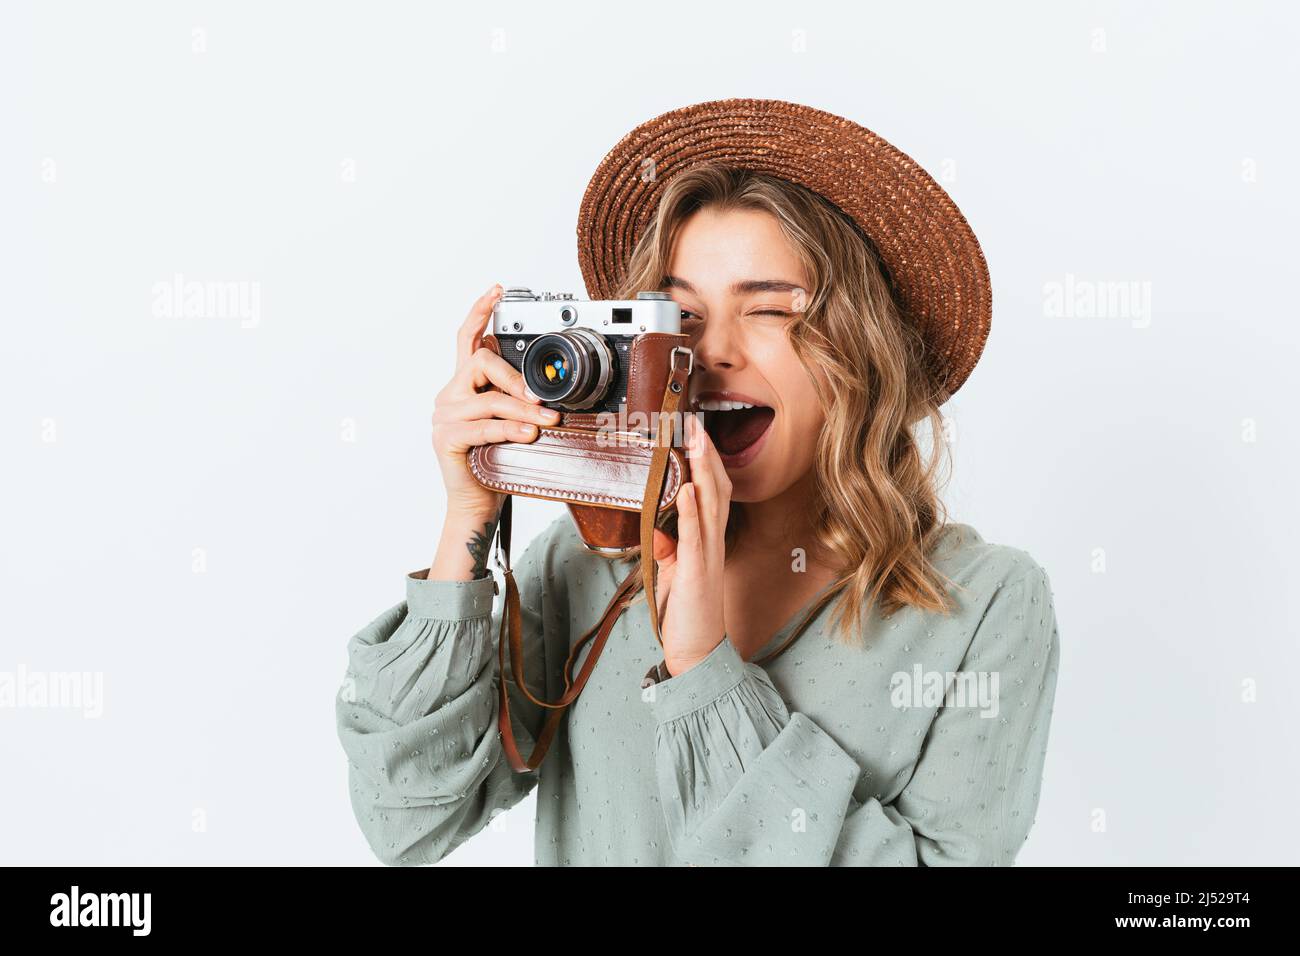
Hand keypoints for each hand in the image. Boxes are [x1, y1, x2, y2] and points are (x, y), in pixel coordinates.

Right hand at [430, 283, 563, 520]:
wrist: (477, 503)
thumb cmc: (496, 461)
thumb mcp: (510, 422)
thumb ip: (516, 400)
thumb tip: (546, 390)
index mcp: (463, 385)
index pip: (466, 339)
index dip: (480, 312)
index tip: (497, 291)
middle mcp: (449, 394)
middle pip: (480, 363)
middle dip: (516, 379)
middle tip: (543, 399)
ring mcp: (444, 416)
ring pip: (488, 398)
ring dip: (523, 409)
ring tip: (547, 423)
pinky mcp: (446, 438)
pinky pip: (483, 426)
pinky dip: (510, 429)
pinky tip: (528, 434)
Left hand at [650, 414, 730, 675]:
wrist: (696, 652)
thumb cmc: (686, 613)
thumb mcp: (675, 574)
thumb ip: (669, 549)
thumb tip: (656, 530)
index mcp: (708, 540)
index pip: (713, 492)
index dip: (708, 462)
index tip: (696, 433)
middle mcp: (714, 542)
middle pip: (717, 488)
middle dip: (708, 454)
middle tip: (697, 423)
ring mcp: (709, 555)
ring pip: (712, 503)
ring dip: (705, 470)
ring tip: (696, 440)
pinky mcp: (698, 571)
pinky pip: (696, 536)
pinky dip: (694, 511)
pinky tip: (691, 489)